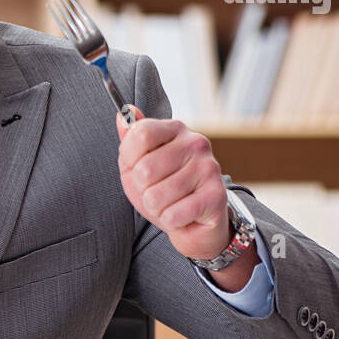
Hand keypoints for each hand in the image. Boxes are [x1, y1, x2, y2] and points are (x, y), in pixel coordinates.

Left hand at [115, 106, 230, 261]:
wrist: (194, 223)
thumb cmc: (163, 188)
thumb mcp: (138, 163)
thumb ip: (130, 140)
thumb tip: (122, 115)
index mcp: (175, 129)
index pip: (140, 134)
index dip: (130, 158)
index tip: (137, 167)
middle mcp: (196, 143)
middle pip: (144, 170)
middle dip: (143, 189)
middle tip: (158, 191)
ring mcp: (208, 168)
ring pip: (155, 197)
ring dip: (156, 208)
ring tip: (171, 203)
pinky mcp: (216, 196)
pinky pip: (172, 215)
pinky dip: (171, 221)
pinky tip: (183, 214)